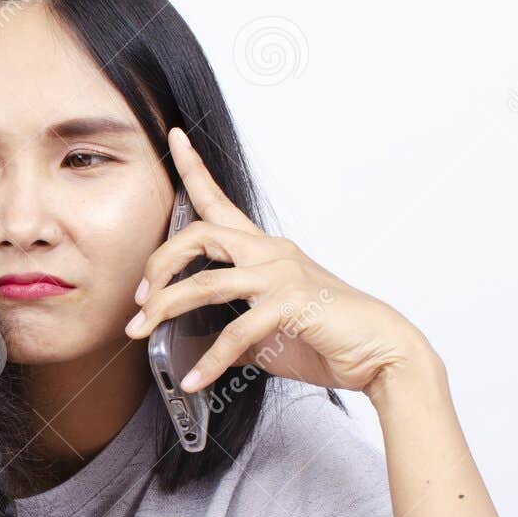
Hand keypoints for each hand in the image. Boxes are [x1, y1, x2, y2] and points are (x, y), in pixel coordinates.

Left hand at [125, 127, 431, 395]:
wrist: (378, 353)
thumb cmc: (327, 337)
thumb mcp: (266, 334)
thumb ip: (233, 334)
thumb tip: (199, 351)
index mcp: (263, 250)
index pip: (220, 201)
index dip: (194, 168)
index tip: (173, 137)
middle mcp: (270, 252)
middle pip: (200, 233)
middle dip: (159, 263)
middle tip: (139, 299)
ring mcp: (281, 275)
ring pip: (206, 281)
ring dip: (165, 307)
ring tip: (142, 332)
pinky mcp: (291, 304)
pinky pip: (234, 332)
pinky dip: (209, 361)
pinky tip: (194, 379)